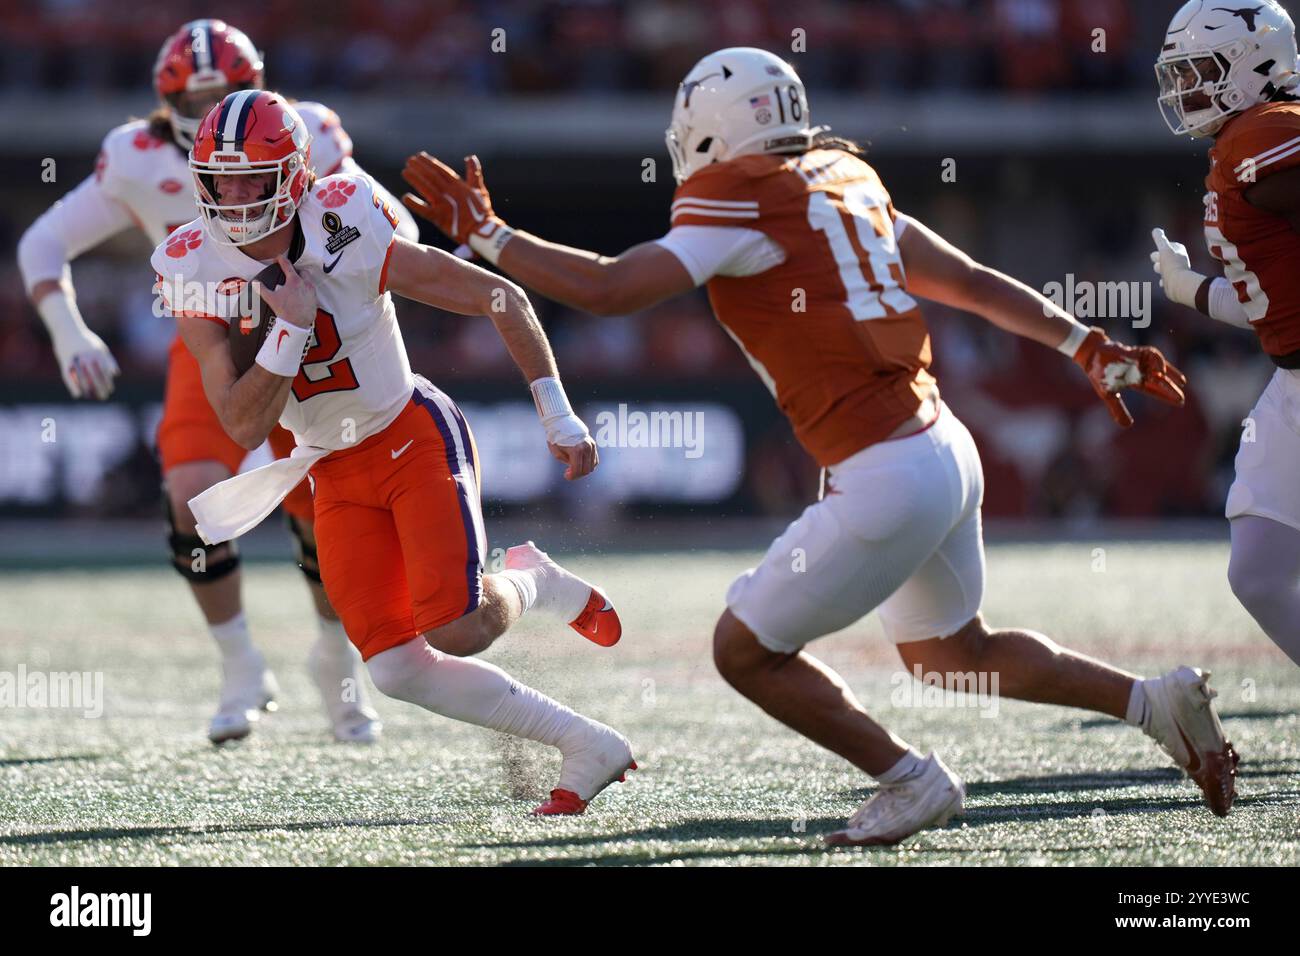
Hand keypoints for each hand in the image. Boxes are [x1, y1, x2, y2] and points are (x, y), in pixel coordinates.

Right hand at [53, 325, 118, 399]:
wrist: (67, 328)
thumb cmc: (85, 340)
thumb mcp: (100, 347)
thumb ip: (109, 360)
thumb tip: (116, 374)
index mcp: (97, 352)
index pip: (105, 371)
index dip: (108, 382)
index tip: (110, 390)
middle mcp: (88, 355)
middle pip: (96, 375)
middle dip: (101, 388)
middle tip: (103, 397)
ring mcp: (76, 357)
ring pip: (82, 376)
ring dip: (87, 388)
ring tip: (90, 397)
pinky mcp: (65, 359)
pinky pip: (68, 375)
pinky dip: (72, 386)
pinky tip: (77, 395)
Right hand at [254, 255, 316, 329]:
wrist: (297, 324)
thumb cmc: (286, 311)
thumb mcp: (271, 298)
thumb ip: (261, 288)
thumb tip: (256, 283)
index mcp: (294, 281)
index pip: (287, 265)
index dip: (281, 260)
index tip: (278, 258)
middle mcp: (305, 284)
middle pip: (302, 271)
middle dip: (296, 270)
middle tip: (289, 273)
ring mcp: (311, 292)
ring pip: (309, 281)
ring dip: (302, 280)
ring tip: (295, 284)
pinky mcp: (314, 300)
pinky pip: (311, 292)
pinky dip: (306, 291)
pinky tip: (301, 295)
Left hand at [401, 153, 504, 246]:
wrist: (483, 232)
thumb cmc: (483, 213)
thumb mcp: (480, 190)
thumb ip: (474, 173)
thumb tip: (471, 157)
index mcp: (459, 186)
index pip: (442, 171)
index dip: (430, 163)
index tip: (420, 156)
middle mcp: (450, 193)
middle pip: (432, 177)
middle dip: (420, 167)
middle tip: (409, 161)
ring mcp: (444, 205)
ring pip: (427, 188)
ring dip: (415, 179)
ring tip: (405, 172)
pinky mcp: (440, 218)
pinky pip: (424, 210)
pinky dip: (415, 204)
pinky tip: (405, 198)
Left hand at [543, 412, 597, 479]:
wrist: (561, 422)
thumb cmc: (556, 437)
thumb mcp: (556, 452)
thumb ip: (566, 462)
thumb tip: (573, 467)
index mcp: (576, 451)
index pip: (577, 470)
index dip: (572, 477)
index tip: (566, 476)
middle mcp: (586, 448)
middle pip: (586, 470)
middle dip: (577, 475)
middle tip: (569, 473)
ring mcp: (591, 446)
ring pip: (592, 466)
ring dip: (583, 470)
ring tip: (574, 467)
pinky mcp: (593, 444)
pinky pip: (595, 460)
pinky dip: (589, 464)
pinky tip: (580, 463)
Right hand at [1073, 327, 1187, 427]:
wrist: (1091, 354)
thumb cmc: (1099, 374)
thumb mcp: (1108, 395)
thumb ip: (1117, 409)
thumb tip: (1127, 426)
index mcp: (1134, 381)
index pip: (1154, 390)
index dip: (1166, 396)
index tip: (1179, 402)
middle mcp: (1140, 371)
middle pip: (1159, 380)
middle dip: (1171, 389)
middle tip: (1181, 399)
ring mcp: (1139, 361)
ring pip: (1159, 366)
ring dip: (1171, 374)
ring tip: (1182, 381)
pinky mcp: (1137, 352)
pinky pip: (1151, 355)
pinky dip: (1158, 362)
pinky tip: (1161, 370)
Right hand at [1150, 227, 1204, 306]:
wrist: (1178, 283)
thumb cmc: (1171, 265)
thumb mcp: (1164, 249)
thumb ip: (1160, 239)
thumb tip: (1155, 230)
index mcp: (1179, 250)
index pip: (1167, 246)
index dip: (1161, 249)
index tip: (1159, 253)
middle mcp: (1180, 260)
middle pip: (1165, 257)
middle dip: (1159, 259)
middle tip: (1158, 262)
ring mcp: (1178, 271)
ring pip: (1166, 268)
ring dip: (1161, 269)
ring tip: (1160, 271)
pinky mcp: (1175, 282)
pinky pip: (1168, 280)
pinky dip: (1164, 280)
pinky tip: (1162, 282)